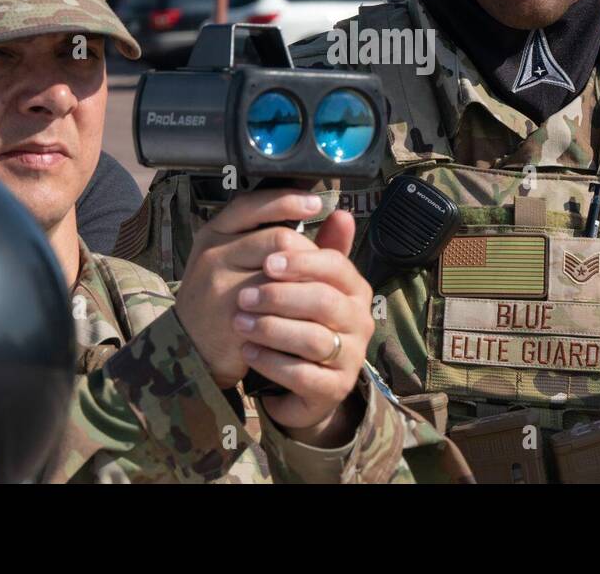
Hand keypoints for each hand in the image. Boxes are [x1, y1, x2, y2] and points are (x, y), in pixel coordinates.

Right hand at [173, 189, 322, 387]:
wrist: (190, 346)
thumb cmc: (224, 296)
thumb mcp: (242, 259)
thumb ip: (285, 236)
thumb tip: (340, 216)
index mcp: (215, 233)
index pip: (252, 205)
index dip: (286, 200)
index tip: (315, 204)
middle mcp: (213, 254)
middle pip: (279, 238)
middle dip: (308, 252)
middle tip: (318, 268)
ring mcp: (220, 285)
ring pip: (282, 271)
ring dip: (307, 281)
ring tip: (312, 290)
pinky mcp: (233, 315)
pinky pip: (279, 304)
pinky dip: (298, 307)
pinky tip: (305, 312)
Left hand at [238, 210, 374, 443]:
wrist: (305, 382)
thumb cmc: (302, 321)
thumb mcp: (308, 283)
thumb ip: (317, 248)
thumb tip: (339, 210)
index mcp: (355, 289)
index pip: (335, 266)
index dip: (301, 262)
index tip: (266, 260)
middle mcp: (360, 321)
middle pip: (324, 301)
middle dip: (279, 296)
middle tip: (244, 296)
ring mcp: (350, 357)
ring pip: (313, 339)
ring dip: (270, 328)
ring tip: (239, 322)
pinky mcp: (334, 389)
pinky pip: (302, 375)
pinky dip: (272, 361)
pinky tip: (248, 351)